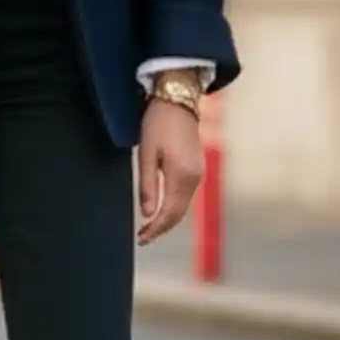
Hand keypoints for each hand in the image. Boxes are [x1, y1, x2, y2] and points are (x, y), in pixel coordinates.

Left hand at [137, 98, 203, 245]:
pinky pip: (186, 196)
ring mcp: (198, 174)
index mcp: (182, 176)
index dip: (155, 229)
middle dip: (161, 229)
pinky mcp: (197, 169)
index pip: (169, 213)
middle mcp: (195, 178)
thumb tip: (148, 214)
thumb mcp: (146, 154)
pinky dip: (174, 208)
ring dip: (168, 220)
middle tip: (142, 238)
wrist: (177, 101)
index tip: (141, 238)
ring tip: (149, 228)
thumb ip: (148, 185)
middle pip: (179, 214)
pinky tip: (162, 211)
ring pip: (183, 207)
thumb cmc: (158, 124)